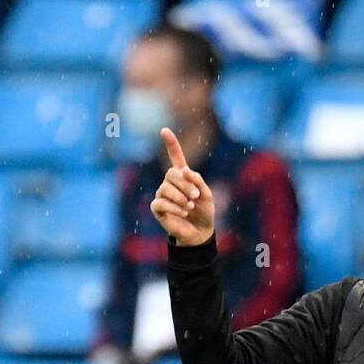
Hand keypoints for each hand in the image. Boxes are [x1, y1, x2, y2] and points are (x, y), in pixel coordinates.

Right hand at [150, 127, 214, 245]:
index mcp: (183, 176)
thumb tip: (184, 171)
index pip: (175, 156)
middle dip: (185, 184)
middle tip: (195, 196)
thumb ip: (198, 181)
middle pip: (171, 173)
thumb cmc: (204, 212)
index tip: (164, 130)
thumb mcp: (206, 195)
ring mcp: (162, 194)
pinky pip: (160, 202)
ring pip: (165, 188)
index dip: (171, 143)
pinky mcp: (157, 208)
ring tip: (190, 208)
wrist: (200, 233)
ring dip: (181, 198)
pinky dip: (174, 207)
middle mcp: (170, 183)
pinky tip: (183, 213)